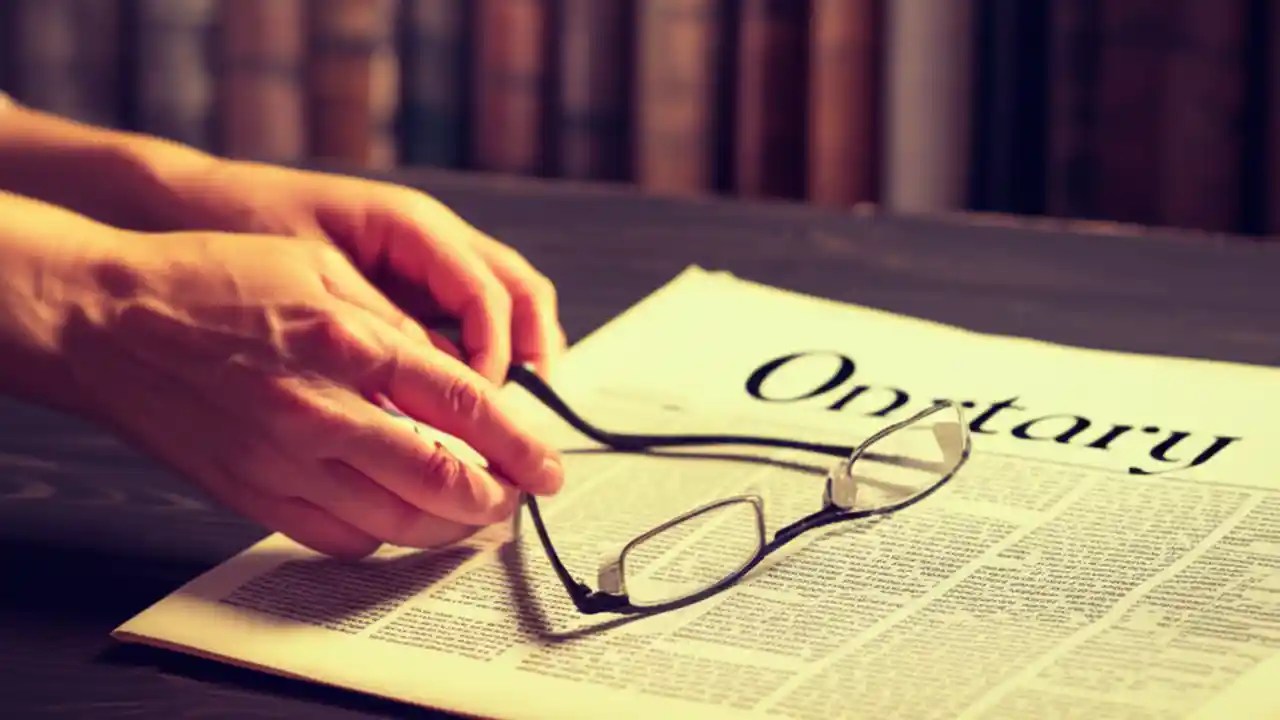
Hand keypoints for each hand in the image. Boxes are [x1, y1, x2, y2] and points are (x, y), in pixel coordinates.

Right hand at [63, 230, 563, 558]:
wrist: (108, 321)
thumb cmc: (213, 280)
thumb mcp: (319, 268)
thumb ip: (393, 323)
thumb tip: (459, 369)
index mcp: (345, 342)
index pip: (463, 404)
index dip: (519, 441)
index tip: (547, 464)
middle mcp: (318, 411)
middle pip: (440, 479)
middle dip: (497, 496)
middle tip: (521, 494)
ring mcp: (281, 460)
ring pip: (396, 521)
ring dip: (450, 525)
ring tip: (475, 512)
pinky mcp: (251, 494)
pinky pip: (339, 538)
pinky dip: (386, 535)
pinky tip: (401, 516)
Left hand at [160, 160, 566, 382]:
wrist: (194, 210)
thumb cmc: (244, 233)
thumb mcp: (312, 285)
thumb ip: (382, 331)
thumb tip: (435, 390)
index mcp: (414, 226)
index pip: (488, 292)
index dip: (497, 356)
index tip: (485, 411)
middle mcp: (435, 238)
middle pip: (521, 291)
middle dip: (534, 355)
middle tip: (522, 420)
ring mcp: (430, 258)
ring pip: (510, 301)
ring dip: (521, 357)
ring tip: (509, 419)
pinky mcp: (414, 282)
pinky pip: (474, 316)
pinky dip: (487, 356)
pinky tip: (470, 403)